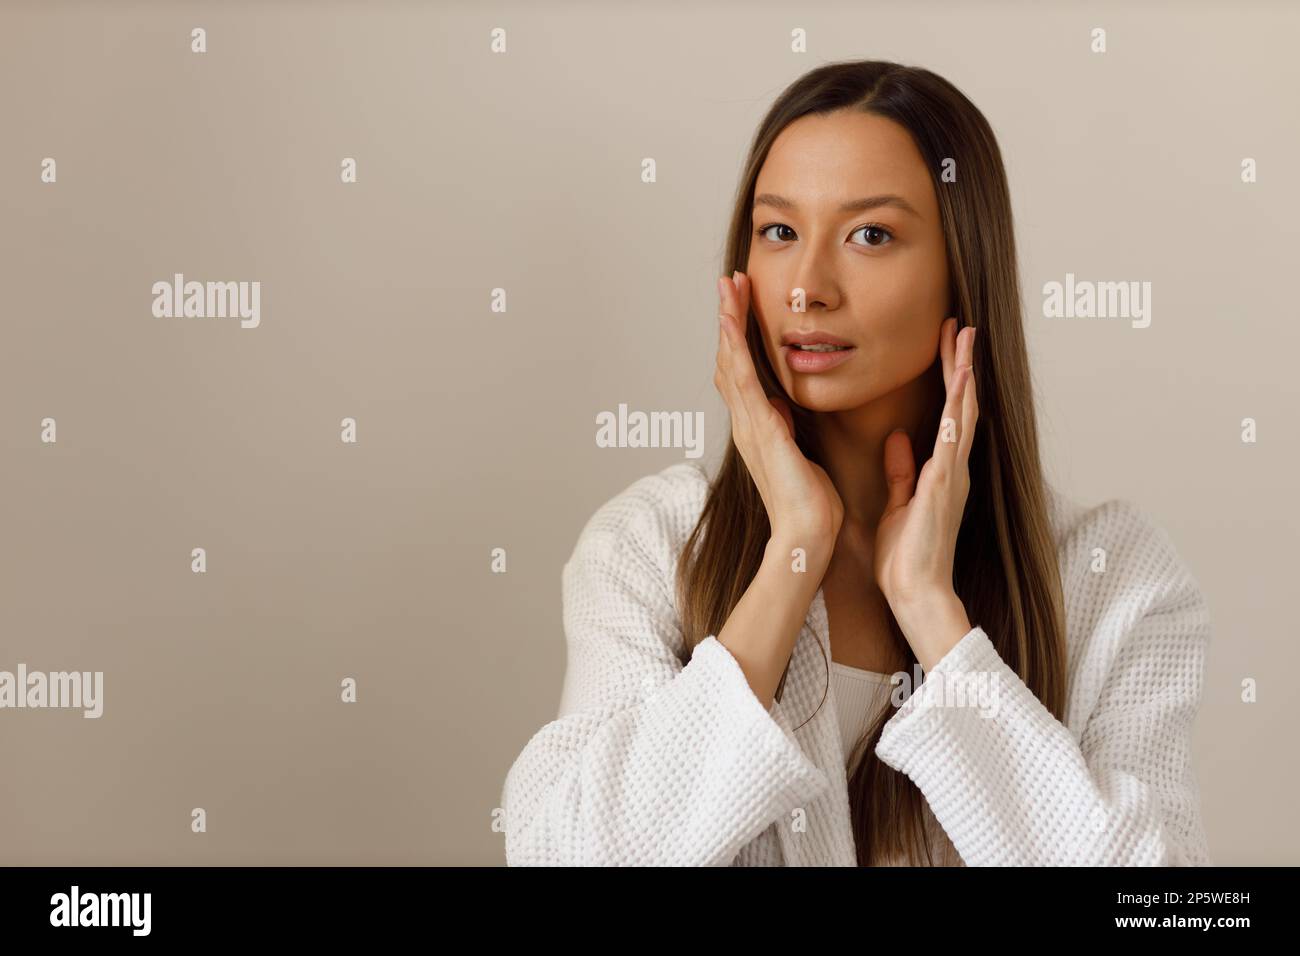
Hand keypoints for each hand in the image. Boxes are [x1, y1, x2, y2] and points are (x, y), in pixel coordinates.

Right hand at [714, 271, 842, 557]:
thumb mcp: (801, 453)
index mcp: (759, 425)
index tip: (743, 302)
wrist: (809, 533)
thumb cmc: (812, 503)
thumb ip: (788, 428)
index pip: (744, 370)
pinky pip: (743, 380)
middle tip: (729, 281)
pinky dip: (735, 348)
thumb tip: (783, 405)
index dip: (740, 335)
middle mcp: (747, 420)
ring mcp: (749, 423)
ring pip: (731, 360)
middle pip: (730, 358)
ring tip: (728, 286)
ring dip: (729, 321)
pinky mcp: (759, 428)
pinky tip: (733, 321)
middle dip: (730, 318)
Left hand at [874, 317, 977, 669]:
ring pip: (963, 412)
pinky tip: (960, 382)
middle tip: (959, 326)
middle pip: (961, 404)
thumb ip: (902, 471)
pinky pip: (954, 438)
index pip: (947, 414)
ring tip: (965, 338)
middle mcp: (953, 467)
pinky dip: (958, 407)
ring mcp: (952, 473)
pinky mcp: (944, 483)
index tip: (944, 345)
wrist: (915, 592)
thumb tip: (898, 438)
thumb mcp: (899, 504)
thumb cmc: (906, 557)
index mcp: (942, 470)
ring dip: (964, 374)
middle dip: (960, 364)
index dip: (947, 379)